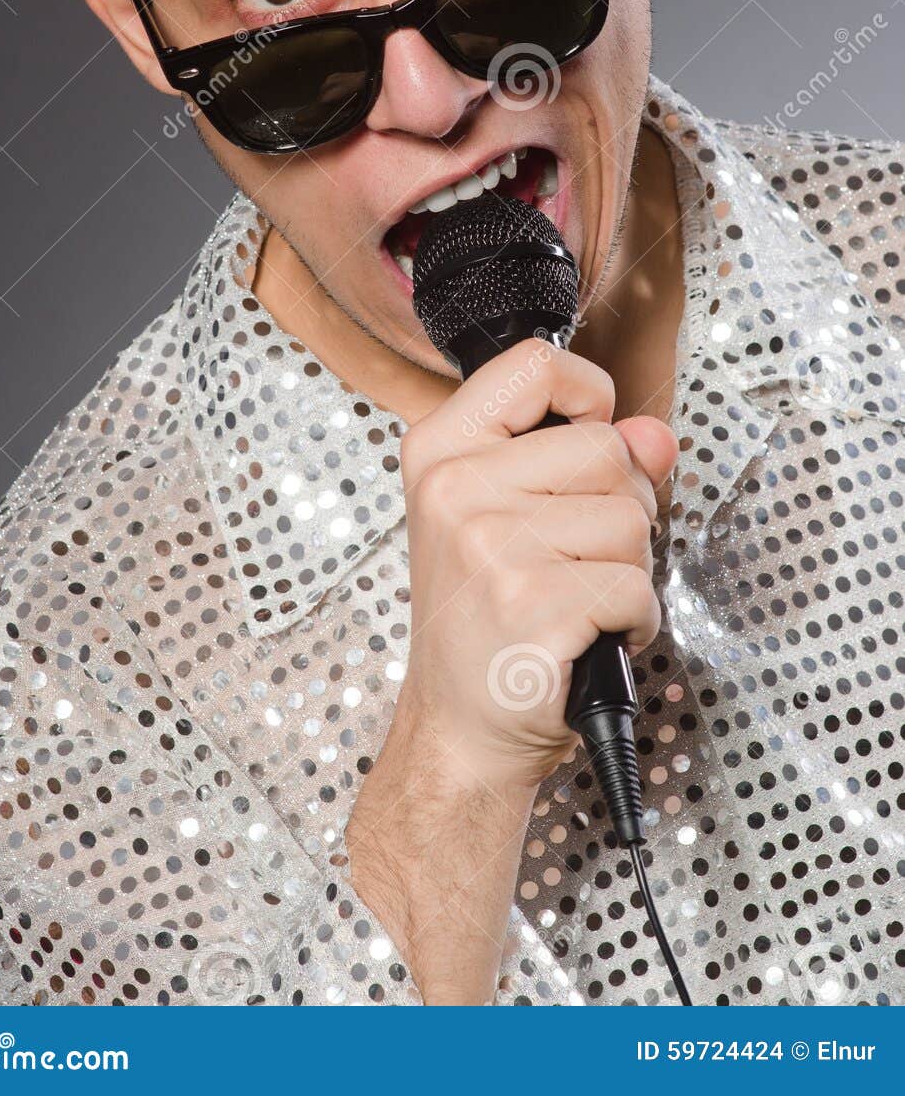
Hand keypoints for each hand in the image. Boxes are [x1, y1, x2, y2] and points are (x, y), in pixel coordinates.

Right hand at [397, 337, 677, 789]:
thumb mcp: (514, 519)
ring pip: (631, 519)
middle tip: (572, 555)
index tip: (587, 432)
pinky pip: (636, 585)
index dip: (586, 394)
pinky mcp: (534, 603)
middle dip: (620, 507)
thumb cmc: (486, 623)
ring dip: (628, 571)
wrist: (459, 730)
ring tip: (575, 599)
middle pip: (606, 448)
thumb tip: (655, 436)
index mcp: (440, 451)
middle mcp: (456, 489)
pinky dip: (633, 619)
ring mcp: (492, 545)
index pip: (534, 364)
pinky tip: (587, 635)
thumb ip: (587, 461)